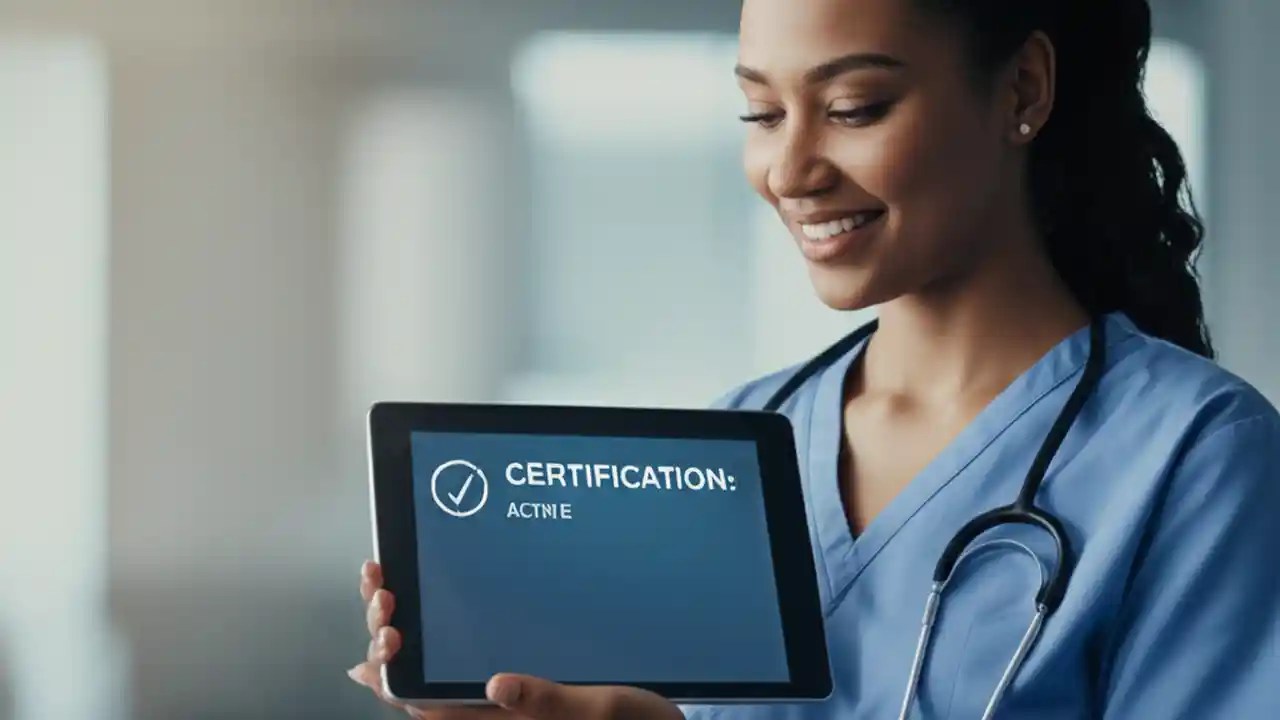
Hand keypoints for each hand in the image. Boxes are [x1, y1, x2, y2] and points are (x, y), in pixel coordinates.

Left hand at [348, 560, 684, 719]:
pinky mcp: (509, 684)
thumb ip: (546, 701)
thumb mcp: (597, 710)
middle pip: (413, 680)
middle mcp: (484, 713)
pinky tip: (418, 597)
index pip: (421, 702)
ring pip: (427, 665)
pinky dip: (427, 626)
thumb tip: (496, 685)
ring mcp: (493, 698)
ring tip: (385, 585)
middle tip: (384, 590)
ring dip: (402, 627)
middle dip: (387, 635)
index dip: (390, 669)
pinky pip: (452, 658)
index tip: (387, 623)